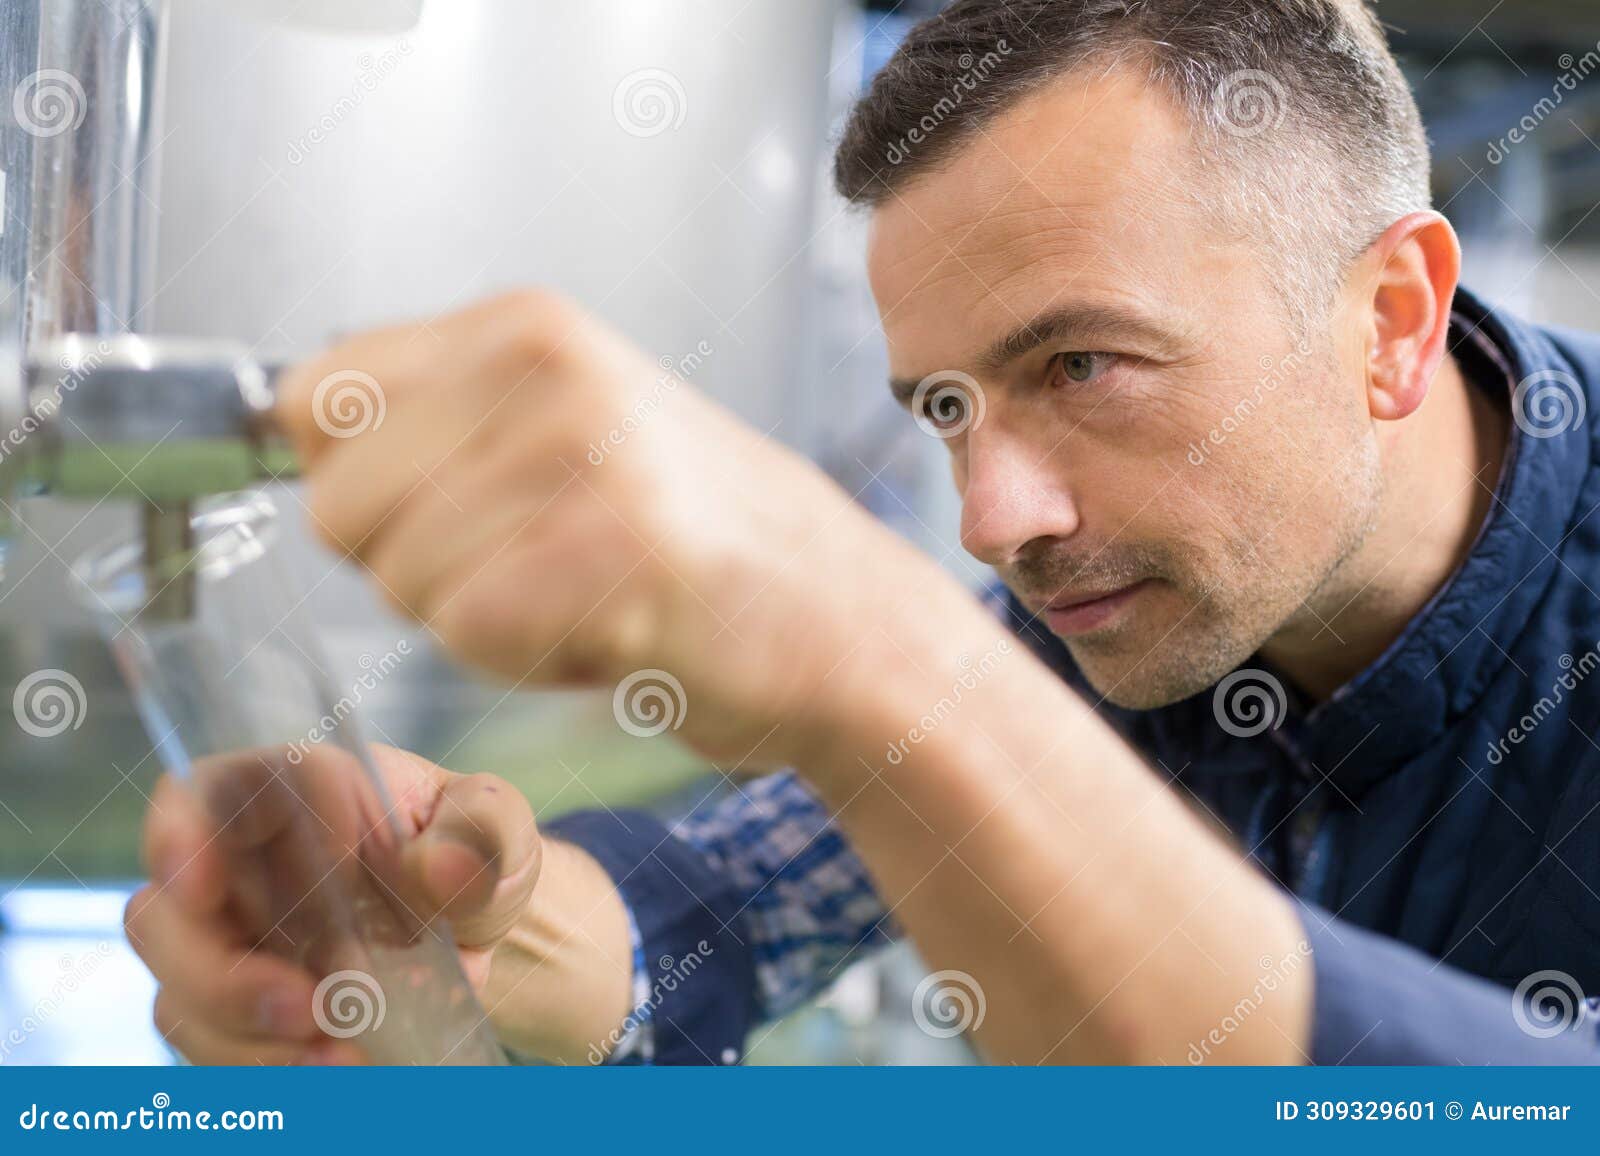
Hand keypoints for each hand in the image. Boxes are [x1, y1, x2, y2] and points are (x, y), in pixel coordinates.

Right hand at [125, 744, 539, 1064]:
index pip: (203, 796)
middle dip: (219, 975)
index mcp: (292, 790)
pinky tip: (343, 1065)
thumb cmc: (472, 847)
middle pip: (164, 916)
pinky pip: (221, 1048)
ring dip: (250, 1037)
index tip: (197, 888)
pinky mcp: (243, 1008)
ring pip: (183, 995)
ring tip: (346, 1051)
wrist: (482, 921)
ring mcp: (233, 941)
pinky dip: (272, 1066)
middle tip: (309, 1007)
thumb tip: (439, 869)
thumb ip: (477, 832)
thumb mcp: (496, 824)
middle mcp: (240, 865)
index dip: (179, 837)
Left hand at [275, 290, 957, 769]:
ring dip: (482, 624)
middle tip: (534, 567)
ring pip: (405, 582)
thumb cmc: (693, 541)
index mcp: (524, 326)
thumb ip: (431, 417)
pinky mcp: (619, 552)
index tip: (445, 513)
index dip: (360, 487)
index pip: (311, 398)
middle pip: (340, 509)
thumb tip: (280, 429)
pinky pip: (474, 635)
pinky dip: (529, 663)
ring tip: (587, 596)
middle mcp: (550, 367)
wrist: (842, 618)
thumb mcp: (561, 428)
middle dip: (417, 571)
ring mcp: (588, 452)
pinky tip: (612, 636)